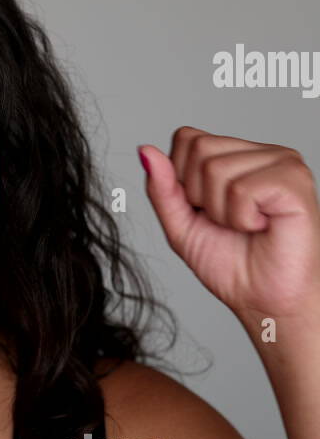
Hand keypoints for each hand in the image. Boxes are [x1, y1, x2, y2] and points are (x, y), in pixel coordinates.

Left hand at [141, 127, 319, 323]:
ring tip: (246, 226)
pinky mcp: (294, 180)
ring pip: (216, 168)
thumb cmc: (230, 264)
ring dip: (221, 211)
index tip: (204, 210)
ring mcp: (282, 162)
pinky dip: (240, 218)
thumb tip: (144, 149)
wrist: (264, 300)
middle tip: (228, 221)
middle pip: (198, 149)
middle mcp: (260, 152)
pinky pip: (242, 188)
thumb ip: (161, 187)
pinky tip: (261, 226)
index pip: (186, 138)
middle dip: (199, 196)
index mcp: (235, 155)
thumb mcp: (179, 224)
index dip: (180, 179)